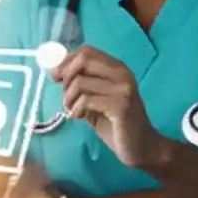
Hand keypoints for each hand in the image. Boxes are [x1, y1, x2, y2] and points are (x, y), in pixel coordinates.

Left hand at [52, 45, 164, 168]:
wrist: (141, 147)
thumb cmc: (116, 124)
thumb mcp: (96, 100)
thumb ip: (82, 85)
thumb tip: (56, 72)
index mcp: (117, 68)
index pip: (86, 51)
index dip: (66, 61)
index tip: (56, 76)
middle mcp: (122, 74)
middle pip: (83, 60)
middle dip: (66, 77)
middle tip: (65, 95)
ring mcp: (123, 89)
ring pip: (80, 81)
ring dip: (69, 98)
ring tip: (73, 110)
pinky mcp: (120, 106)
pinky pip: (86, 99)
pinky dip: (76, 109)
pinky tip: (79, 117)